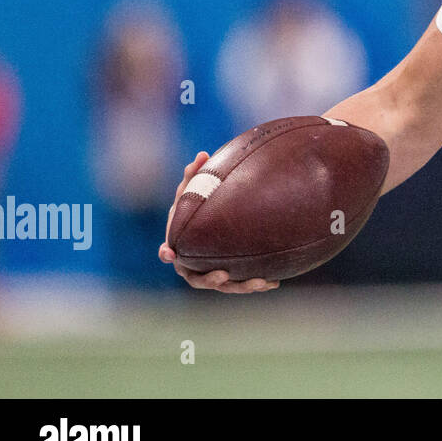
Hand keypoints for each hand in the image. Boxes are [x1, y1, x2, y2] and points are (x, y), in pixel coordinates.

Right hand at [159, 151, 278, 292]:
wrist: (210, 225)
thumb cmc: (197, 207)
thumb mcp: (193, 190)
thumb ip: (195, 174)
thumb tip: (203, 154)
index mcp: (178, 246)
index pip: (167, 252)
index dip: (166, 254)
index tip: (168, 253)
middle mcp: (191, 265)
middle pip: (196, 278)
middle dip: (209, 280)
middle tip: (222, 275)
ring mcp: (210, 274)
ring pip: (223, 286)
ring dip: (240, 286)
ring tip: (259, 282)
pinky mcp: (229, 278)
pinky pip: (241, 284)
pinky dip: (257, 283)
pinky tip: (274, 282)